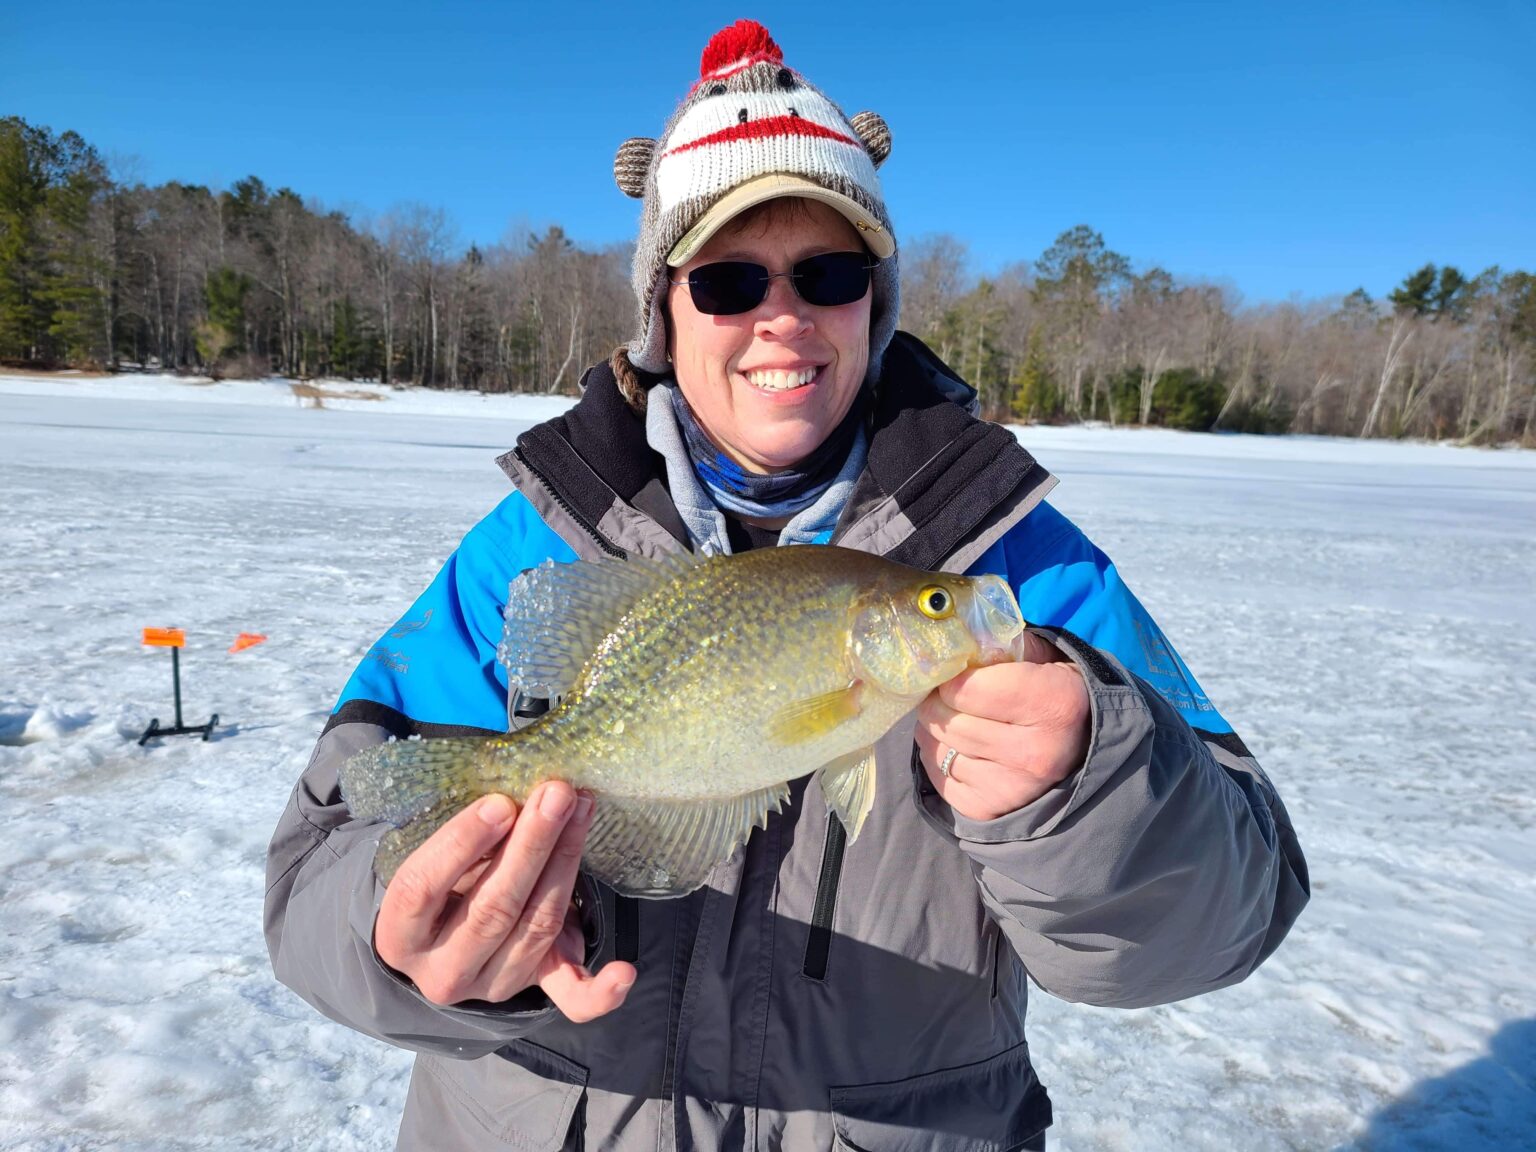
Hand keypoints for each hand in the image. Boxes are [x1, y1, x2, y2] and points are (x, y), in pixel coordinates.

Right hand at [373, 782, 635, 1021]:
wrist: (447, 943)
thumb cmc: (440, 883)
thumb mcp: (433, 863)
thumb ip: (465, 840)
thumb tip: (512, 798)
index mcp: (400, 937)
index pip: (421, 890)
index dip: (461, 845)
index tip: (499, 803)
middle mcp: (442, 972)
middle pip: (492, 909)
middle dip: (532, 845)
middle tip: (557, 794)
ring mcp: (492, 986)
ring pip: (536, 926)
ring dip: (565, 864)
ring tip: (582, 810)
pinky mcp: (534, 990)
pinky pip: (572, 1000)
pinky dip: (601, 990)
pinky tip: (624, 971)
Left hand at [915, 632, 1090, 820]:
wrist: (1084, 753)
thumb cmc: (1056, 695)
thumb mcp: (1044, 659)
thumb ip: (1003, 645)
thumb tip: (954, 642)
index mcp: (1052, 704)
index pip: (967, 688)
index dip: (953, 678)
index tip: (958, 675)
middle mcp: (1035, 752)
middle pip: (947, 719)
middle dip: (938, 701)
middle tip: (947, 695)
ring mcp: (1012, 787)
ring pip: (938, 748)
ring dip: (935, 729)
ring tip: (953, 719)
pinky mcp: (990, 809)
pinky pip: (938, 777)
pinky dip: (937, 758)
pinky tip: (957, 747)